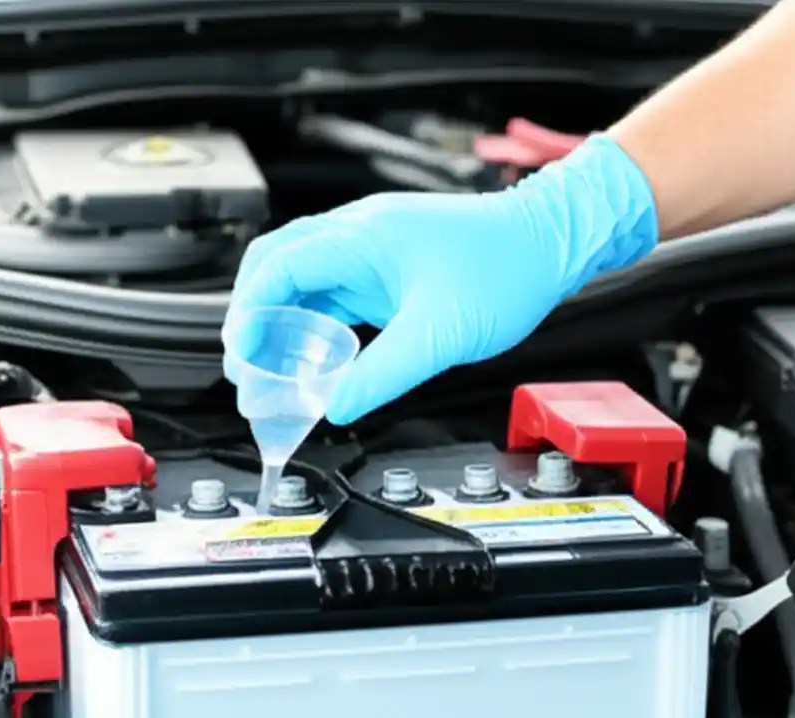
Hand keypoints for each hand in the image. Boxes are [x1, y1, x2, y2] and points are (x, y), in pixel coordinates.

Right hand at [224, 135, 659, 424]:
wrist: (553, 238)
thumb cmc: (508, 267)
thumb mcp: (441, 335)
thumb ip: (383, 374)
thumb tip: (336, 407)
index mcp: (361, 238)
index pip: (278, 267)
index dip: (251, 312)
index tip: (242, 354)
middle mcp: (357, 234)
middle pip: (276, 266)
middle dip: (253, 314)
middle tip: (247, 364)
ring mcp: (369, 247)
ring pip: (300, 278)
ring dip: (280, 319)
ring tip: (272, 366)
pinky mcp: (384, 264)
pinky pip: (330, 289)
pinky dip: (311, 320)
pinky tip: (313, 354)